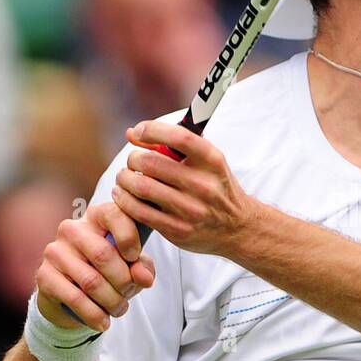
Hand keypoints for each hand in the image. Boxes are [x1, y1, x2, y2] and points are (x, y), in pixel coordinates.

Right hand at [35, 201, 155, 332]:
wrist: (72, 298)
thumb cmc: (108, 273)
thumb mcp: (131, 268)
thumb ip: (142, 268)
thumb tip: (144, 277)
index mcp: (95, 217)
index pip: (113, 213)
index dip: (129, 237)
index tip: (134, 257)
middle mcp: (71, 229)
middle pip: (104, 254)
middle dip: (123, 281)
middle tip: (129, 293)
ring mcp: (54, 251)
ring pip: (91, 281)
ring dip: (111, 301)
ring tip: (120, 309)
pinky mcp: (44, 276)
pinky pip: (75, 298)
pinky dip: (94, 314)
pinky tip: (104, 322)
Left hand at [112, 119, 253, 256]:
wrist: (237, 227)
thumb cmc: (215, 187)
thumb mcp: (206, 161)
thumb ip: (172, 144)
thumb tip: (131, 133)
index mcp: (212, 161)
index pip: (179, 137)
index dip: (152, 130)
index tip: (140, 132)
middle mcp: (203, 185)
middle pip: (151, 162)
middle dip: (133, 158)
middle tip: (133, 161)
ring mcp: (191, 209)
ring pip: (141, 187)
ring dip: (124, 179)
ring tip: (125, 178)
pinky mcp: (178, 230)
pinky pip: (140, 212)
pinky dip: (125, 200)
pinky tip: (124, 195)